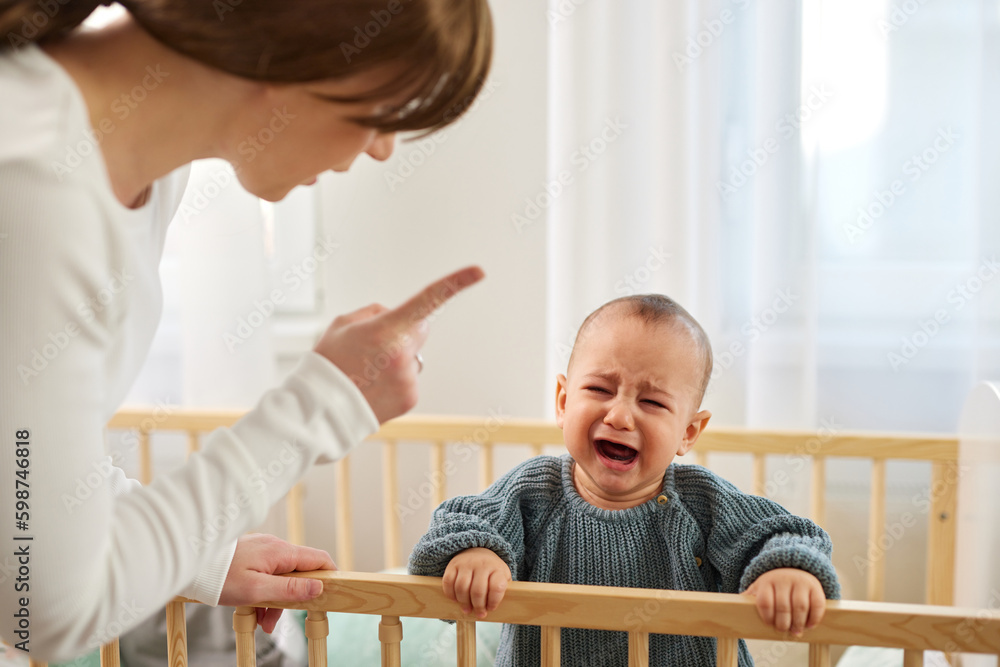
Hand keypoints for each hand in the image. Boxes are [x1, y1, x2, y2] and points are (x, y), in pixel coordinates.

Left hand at [218, 533, 335, 633]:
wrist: (191, 564)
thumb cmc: (221, 577)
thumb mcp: (257, 590)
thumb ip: (289, 589)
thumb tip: (318, 587)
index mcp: (280, 552)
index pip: (318, 559)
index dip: (329, 575)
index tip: (330, 593)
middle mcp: (275, 547)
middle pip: (298, 573)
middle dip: (292, 598)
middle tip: (274, 621)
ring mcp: (263, 549)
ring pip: (281, 576)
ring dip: (276, 599)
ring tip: (260, 621)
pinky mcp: (252, 554)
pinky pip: (268, 574)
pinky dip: (265, 591)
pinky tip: (253, 609)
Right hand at [314, 266, 484, 422]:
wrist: (319, 410)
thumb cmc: (329, 362)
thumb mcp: (344, 324)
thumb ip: (376, 313)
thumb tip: (397, 316)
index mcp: (386, 328)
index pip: (428, 299)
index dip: (456, 283)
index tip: (479, 271)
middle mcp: (403, 353)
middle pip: (420, 328)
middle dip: (403, 330)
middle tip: (372, 345)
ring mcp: (409, 377)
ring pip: (412, 356)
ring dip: (396, 359)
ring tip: (366, 372)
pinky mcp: (411, 398)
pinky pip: (409, 378)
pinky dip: (395, 380)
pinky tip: (373, 387)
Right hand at [442, 547, 510, 618]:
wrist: (477, 550)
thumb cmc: (490, 569)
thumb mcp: (502, 576)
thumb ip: (501, 591)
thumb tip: (492, 608)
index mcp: (496, 568)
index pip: (496, 587)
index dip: (494, 602)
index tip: (491, 608)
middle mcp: (481, 564)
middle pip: (477, 591)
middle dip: (478, 606)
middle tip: (479, 613)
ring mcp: (466, 564)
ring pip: (461, 588)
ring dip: (464, 603)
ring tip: (467, 609)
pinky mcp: (452, 565)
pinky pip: (448, 582)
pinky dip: (450, 594)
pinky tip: (456, 599)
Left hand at [743, 568, 825, 635]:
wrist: (793, 565)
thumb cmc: (774, 583)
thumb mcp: (760, 587)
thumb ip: (749, 597)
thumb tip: (730, 608)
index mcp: (767, 582)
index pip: (765, 601)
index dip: (767, 616)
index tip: (769, 624)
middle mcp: (784, 580)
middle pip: (783, 606)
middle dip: (783, 623)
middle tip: (784, 631)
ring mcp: (800, 582)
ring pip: (800, 606)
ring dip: (798, 623)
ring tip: (796, 631)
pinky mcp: (815, 587)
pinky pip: (817, 604)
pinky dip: (814, 617)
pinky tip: (809, 625)